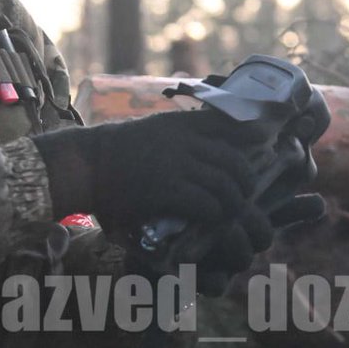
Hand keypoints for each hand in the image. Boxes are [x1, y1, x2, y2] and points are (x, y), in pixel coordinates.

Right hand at [33, 107, 274, 235]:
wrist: (86, 164)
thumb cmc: (119, 152)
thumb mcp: (155, 129)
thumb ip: (185, 134)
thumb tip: (214, 148)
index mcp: (185, 124)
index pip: (234, 127)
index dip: (254, 141)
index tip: (262, 153)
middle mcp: (186, 141)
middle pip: (238, 161)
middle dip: (248, 184)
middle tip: (246, 199)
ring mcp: (178, 164)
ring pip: (228, 185)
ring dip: (235, 205)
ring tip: (230, 216)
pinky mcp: (168, 190)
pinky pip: (209, 204)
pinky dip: (217, 217)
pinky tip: (211, 223)